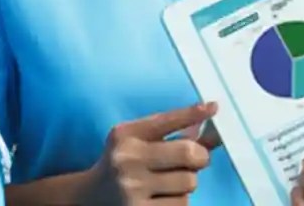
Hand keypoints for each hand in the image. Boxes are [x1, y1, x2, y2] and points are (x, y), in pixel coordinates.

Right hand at [88, 102, 216, 204]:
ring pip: (189, 182)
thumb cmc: (122, 164)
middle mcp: (127, 160)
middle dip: (200, 156)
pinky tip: (162, 198)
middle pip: (188, 152)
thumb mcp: (136, 140)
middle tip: (194, 160)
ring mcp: (132, 190)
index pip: (167, 120)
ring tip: (169, 182)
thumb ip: (170, 131)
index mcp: (125, 135)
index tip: (214, 108)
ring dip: (187, 182)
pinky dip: (179, 201)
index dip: (193, 113)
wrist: (90, 198)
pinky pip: (182, 205)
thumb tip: (210, 119)